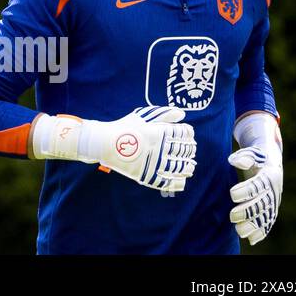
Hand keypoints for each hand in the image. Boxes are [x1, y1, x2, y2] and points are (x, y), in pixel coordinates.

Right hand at [78, 106, 197, 192]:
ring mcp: (153, 163)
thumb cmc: (125, 127)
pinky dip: (178, 182)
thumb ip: (164, 114)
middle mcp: (158, 148)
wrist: (104, 143)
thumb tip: (182, 114)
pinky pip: (168, 182)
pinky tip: (182, 179)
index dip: (189, 133)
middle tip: (191, 150)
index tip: (189, 134)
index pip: (183, 133)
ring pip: (179, 167)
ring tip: (190, 166)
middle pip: (183, 150)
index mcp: (158, 133)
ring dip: (188, 166)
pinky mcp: (148, 176)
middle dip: (190, 149)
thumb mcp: (143, 116)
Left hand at [228, 147, 282, 244]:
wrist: (270, 160)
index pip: (259, 185)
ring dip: (254, 225)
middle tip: (232, 216)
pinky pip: (268, 222)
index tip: (232, 194)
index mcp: (270, 174)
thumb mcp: (251, 153)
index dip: (246, 190)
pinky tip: (252, 240)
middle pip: (262, 203)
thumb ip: (244, 157)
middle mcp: (274, 190)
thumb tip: (235, 161)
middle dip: (248, 211)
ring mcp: (274, 201)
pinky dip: (261, 231)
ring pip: (266, 216)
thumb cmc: (256, 156)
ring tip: (240, 232)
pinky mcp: (272, 209)